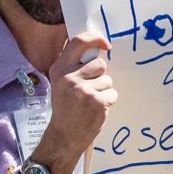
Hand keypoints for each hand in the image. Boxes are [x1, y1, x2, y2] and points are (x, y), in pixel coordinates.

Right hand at [33, 31, 116, 173]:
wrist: (64, 135)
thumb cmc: (66, 108)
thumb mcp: (61, 83)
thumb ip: (74, 67)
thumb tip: (96, 50)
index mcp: (60, 69)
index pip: (78, 42)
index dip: (94, 38)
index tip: (105, 44)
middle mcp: (70, 77)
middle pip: (100, 64)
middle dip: (100, 76)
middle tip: (90, 90)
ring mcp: (84, 90)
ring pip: (108, 80)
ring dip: (104, 91)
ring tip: (91, 102)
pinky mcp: (97, 102)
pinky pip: (112, 94)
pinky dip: (108, 102)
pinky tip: (96, 110)